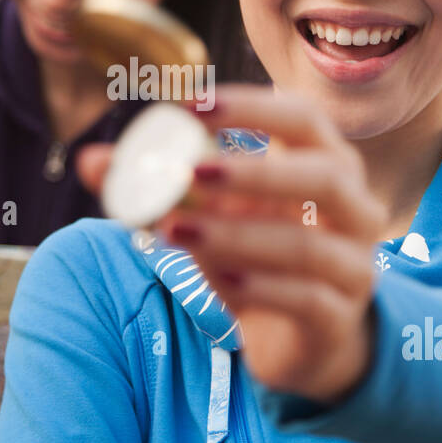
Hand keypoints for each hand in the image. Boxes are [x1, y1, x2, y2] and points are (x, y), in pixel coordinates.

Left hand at [77, 85, 387, 403]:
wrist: (300, 336)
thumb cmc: (254, 253)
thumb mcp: (208, 214)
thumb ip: (154, 187)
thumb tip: (88, 161)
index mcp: (325, 162)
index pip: (302, 118)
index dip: (251, 108)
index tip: (189, 106)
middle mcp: (353, 207)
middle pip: (324, 176)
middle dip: (255, 173)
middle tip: (191, 176)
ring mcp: (353, 265)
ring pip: (308, 246)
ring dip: (239, 237)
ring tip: (178, 233)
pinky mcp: (339, 317)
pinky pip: (306, 299)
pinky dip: (259, 289)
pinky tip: (217, 281)